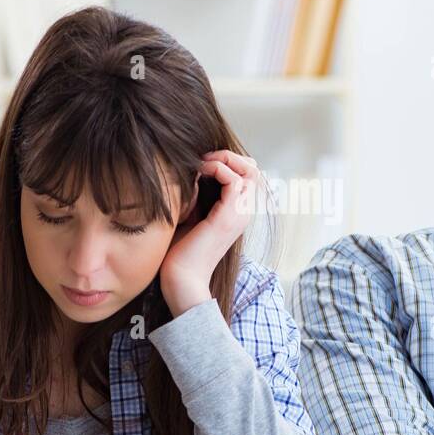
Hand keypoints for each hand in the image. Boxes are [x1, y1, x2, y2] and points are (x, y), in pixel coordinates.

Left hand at [159, 150, 258, 315]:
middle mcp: (244, 212)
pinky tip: (198, 173)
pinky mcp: (229, 216)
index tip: (201, 164)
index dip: (228, 162)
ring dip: (223, 159)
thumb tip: (193, 170)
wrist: (181, 278)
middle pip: (252, 168)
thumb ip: (198, 194)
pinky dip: (217, 168)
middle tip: (203, 160)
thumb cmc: (180, 251)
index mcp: (237, 212)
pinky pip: (234, 179)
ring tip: (201, 164)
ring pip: (248, 169)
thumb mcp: (191, 214)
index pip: (246, 175)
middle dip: (228, 156)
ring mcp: (240, 214)